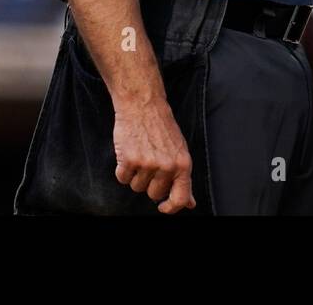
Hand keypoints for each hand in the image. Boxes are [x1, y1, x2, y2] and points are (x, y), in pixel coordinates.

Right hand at [113, 99, 195, 213]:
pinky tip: (129, 152)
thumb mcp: (180, 150)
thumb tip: (190, 204)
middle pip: (153, 194)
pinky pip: (122, 179)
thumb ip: (183, 178)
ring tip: (141, 153)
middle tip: (150, 162)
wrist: (143, 105)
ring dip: (135, 175)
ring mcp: (148, 164)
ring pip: (136, 187)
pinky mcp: (129, 160)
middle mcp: (167, 166)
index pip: (181, 198)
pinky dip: (123, 169)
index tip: (162, 207)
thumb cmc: (162, 127)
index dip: (171, 208)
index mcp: (183, 164)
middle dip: (150, 183)